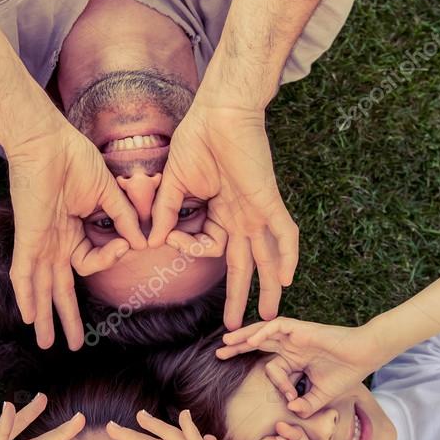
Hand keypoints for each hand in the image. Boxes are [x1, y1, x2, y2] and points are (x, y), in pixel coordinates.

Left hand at [6, 120, 146, 349]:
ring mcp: (40, 242)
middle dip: (65, 318)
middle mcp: (54, 243)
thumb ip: (123, 219)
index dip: (110, 259)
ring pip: (42, 288)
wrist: (47, 141)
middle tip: (70, 344)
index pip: (91, 261)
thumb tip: (143, 242)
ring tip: (47, 344)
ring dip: (46, 317)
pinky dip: (26, 295)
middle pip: (60, 288)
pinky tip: (29, 316)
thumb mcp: (107, 194)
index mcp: (72, 231)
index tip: (126, 245)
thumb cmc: (74, 159)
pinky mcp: (28, 237)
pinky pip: (24, 272)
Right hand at [148, 103, 297, 326]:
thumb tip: (150, 242)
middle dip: (241, 297)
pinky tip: (289, 277)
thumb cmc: (197, 140)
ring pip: (266, 257)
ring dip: (268, 287)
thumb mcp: (174, 185)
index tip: (172, 239)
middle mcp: (240, 216)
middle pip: (244, 265)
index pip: (211, 247)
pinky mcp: (267, 199)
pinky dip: (288, 254)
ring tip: (270, 316)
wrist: (218, 112)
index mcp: (219, 212)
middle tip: (241, 327)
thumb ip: (164, 214)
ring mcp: (256, 210)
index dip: (191, 252)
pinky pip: (283, 232)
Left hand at [217, 317, 383, 417]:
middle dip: (238, 348)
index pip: (272, 366)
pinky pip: (277, 327)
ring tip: (226, 340)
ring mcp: (294, 336)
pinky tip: (251, 340)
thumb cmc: (345, 373)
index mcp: (295, 358)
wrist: (364, 356)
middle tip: (219, 353)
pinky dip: (263, 332)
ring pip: (262, 332)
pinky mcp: (301, 329)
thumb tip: (292, 412)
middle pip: (258, 343)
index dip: (277, 383)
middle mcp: (291, 345)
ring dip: (243, 336)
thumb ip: (306, 404)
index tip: (288, 396)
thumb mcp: (321, 395)